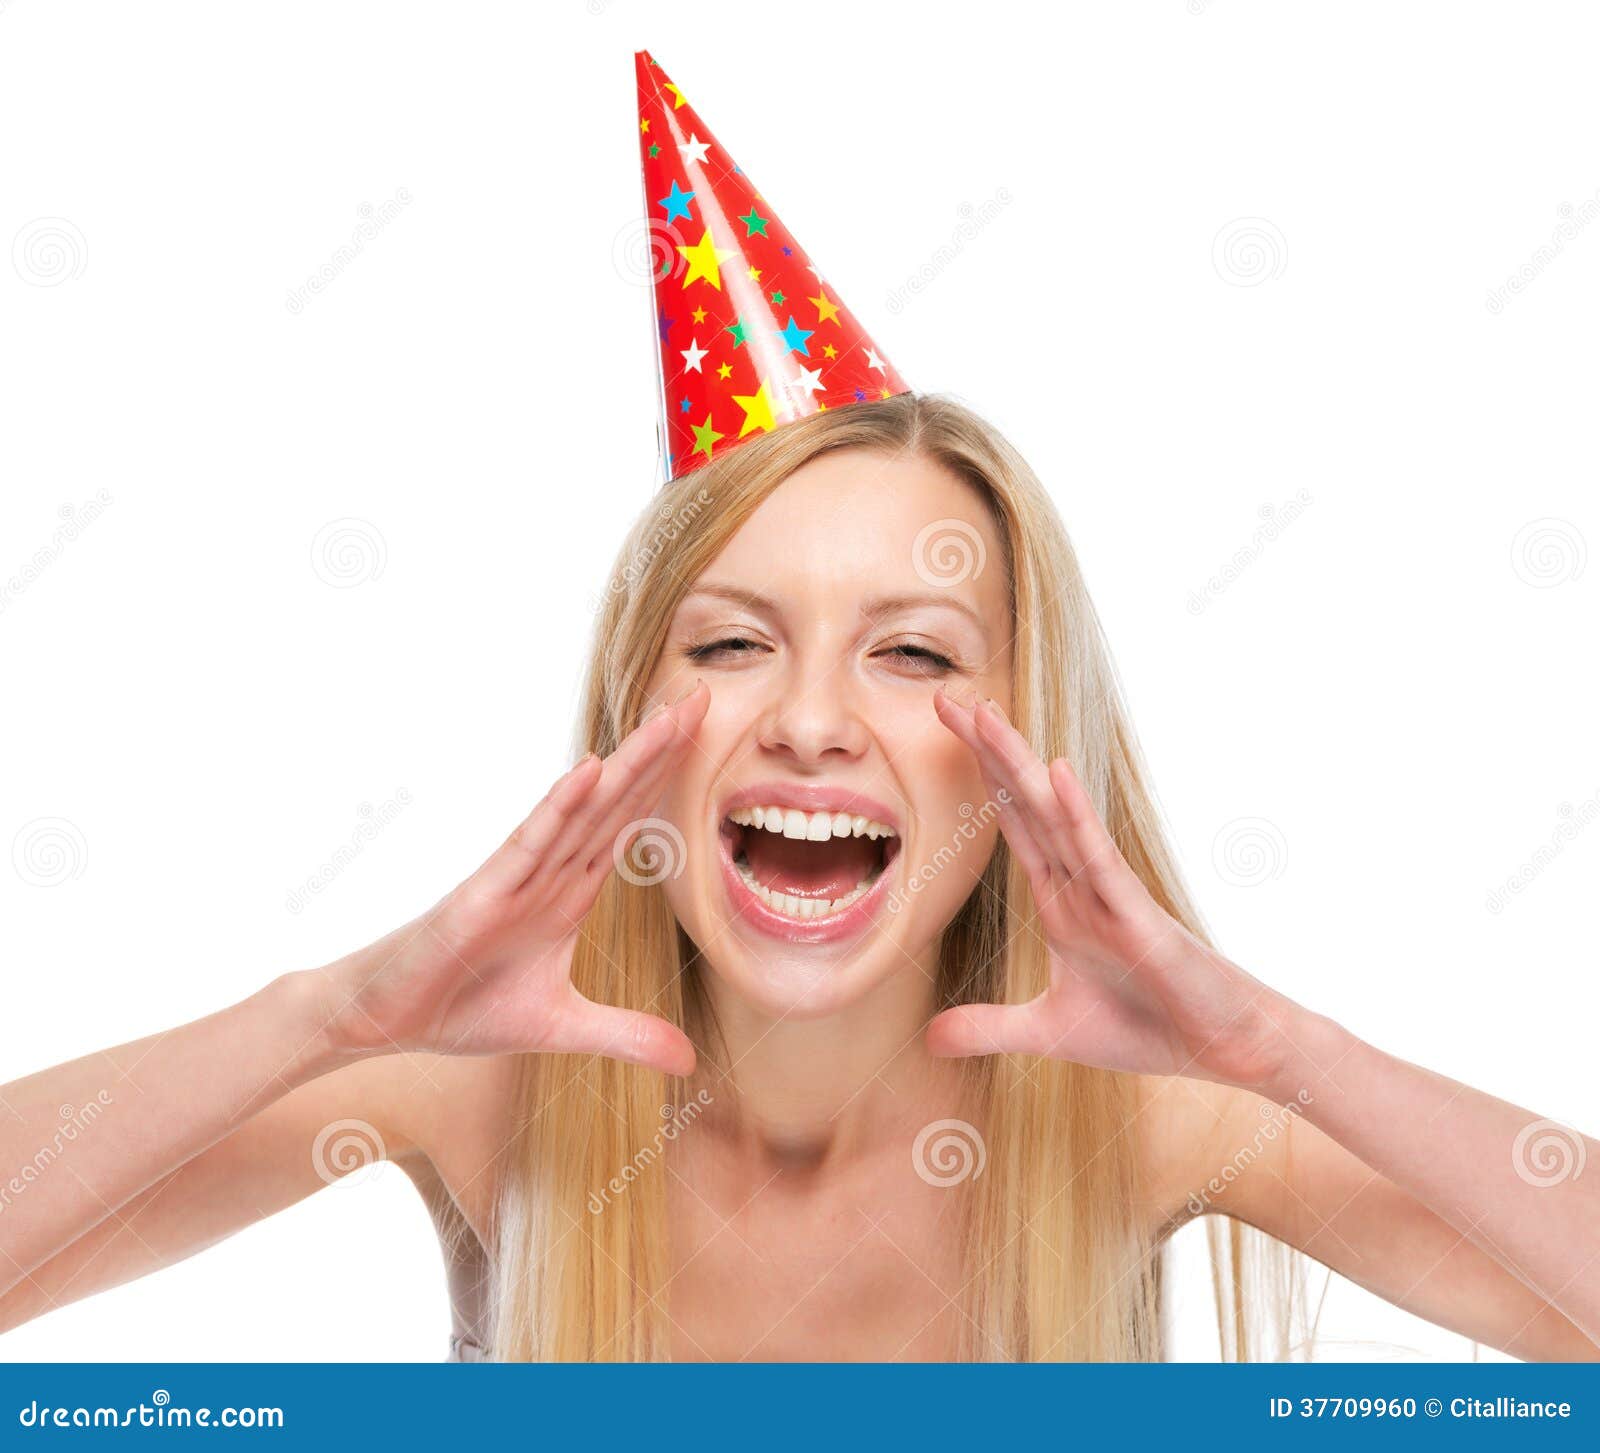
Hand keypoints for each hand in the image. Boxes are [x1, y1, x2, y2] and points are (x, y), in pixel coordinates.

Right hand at [315, 682, 708, 1075]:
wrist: (384, 1018)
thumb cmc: (462, 1006)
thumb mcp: (562, 1027)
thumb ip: (625, 1036)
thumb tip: (689, 1064)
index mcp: (571, 891)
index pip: (631, 822)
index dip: (669, 780)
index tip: (708, 735)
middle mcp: (551, 872)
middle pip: (617, 800)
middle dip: (660, 751)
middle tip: (702, 696)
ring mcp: (517, 876)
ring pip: (583, 810)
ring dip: (625, 765)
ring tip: (667, 719)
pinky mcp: (480, 894)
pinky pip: (527, 845)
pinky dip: (557, 809)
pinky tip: (588, 773)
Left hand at [924, 691, 1297, 1089]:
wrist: (1225, 1047)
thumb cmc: (1150, 1027)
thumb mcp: (1050, 1032)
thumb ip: (990, 1028)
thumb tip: (928, 1039)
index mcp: (1061, 899)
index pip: (1012, 822)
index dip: (981, 776)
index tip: (948, 729)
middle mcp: (1081, 881)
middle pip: (1024, 802)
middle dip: (986, 750)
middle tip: (945, 697)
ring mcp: (1110, 892)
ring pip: (1054, 815)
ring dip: (1019, 764)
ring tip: (985, 714)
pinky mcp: (1139, 915)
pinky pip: (1101, 858)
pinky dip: (1078, 816)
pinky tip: (1057, 773)